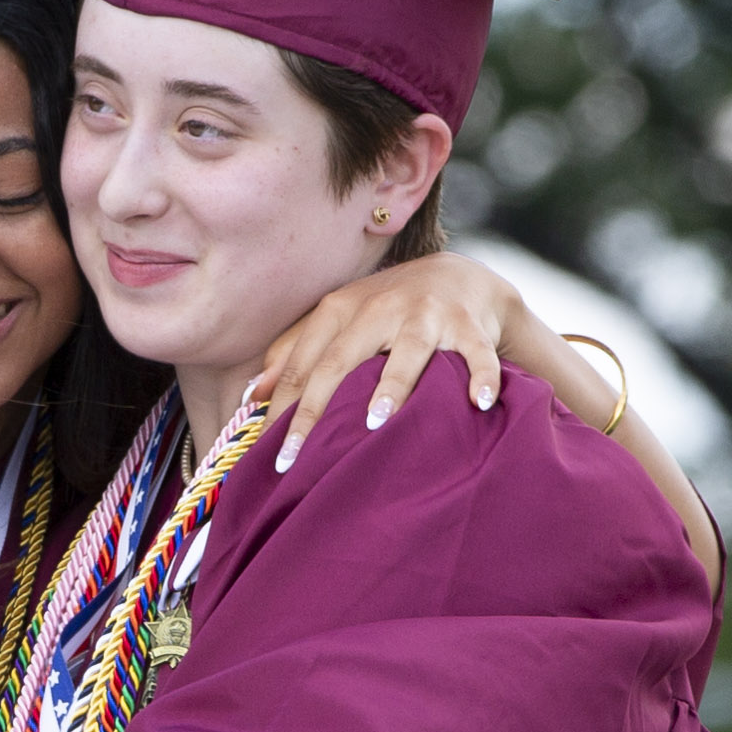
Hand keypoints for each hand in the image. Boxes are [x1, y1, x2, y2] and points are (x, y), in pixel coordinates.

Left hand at [257, 250, 508, 472]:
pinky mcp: (469, 324)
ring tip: (378, 420)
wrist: (457, 277)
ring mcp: (427, 313)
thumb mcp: (336, 322)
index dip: (281, 407)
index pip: (302, 363)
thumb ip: (293, 354)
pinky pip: (476, 352)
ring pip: (409, 349)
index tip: (265, 450)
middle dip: (316, 408)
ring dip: (394, 384)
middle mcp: (380, 307)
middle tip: (297, 454)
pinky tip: (479, 403)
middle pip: (341, 360)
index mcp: (340, 308)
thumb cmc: (383, 310)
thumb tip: (251, 395)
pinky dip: (480, 376)